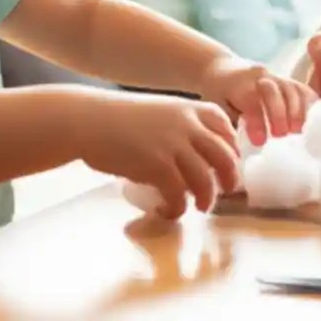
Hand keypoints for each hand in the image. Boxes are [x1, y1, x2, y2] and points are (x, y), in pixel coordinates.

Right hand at [79, 94, 239, 218]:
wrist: (88, 119)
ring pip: (206, 180)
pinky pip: (179, 195)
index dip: (232, 152)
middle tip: (225, 192)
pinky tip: (169, 211)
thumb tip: (198, 154)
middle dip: (230, 179)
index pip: (227, 131)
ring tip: (201, 206)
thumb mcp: (161, 110)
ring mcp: (174, 146)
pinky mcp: (157, 166)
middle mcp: (188, 125)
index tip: (228, 167)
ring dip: (207, 199)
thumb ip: (182, 126)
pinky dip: (178, 208)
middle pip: (225, 157)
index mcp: (191, 109)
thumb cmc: (120, 117)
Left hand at [199, 56, 315, 146]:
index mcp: (238, 84)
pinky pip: (302, 88)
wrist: (221, 67)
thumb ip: (232, 123)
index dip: (257, 122)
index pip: (251, 101)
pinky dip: (309, 104)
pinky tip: (311, 121)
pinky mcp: (286, 78)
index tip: (259, 142)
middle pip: (274, 91)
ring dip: (298, 111)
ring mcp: (275, 74)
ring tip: (299, 132)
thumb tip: (244, 151)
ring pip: (291, 88)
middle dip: (279, 114)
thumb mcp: (217, 107)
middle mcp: (258, 75)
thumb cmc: (218, 93)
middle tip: (281, 136)